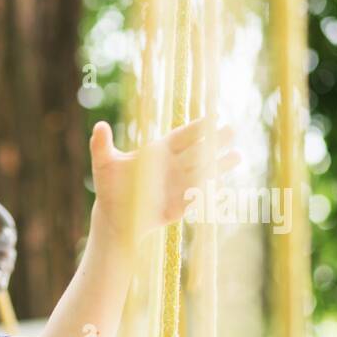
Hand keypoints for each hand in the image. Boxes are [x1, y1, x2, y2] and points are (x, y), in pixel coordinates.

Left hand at [89, 117, 240, 243]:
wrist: (115, 218)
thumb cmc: (109, 188)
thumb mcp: (104, 165)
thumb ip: (101, 146)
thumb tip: (99, 126)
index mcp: (159, 152)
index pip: (182, 137)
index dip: (196, 128)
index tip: (213, 118)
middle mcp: (173, 167)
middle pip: (197, 152)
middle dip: (214, 142)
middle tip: (232, 130)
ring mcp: (178, 186)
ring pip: (201, 173)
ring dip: (218, 166)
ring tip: (237, 156)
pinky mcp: (179, 207)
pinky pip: (195, 198)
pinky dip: (205, 192)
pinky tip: (219, 186)